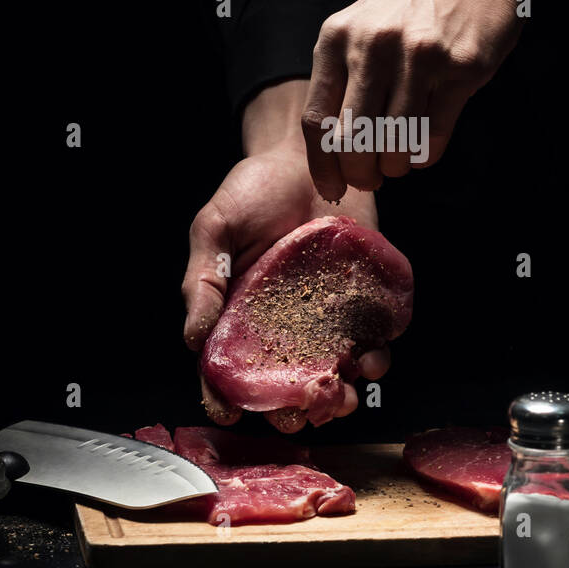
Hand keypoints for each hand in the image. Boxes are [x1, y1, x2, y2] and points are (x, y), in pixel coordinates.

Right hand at [182, 81, 389, 427]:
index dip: (225, 398)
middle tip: (296, 413)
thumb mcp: (214, 227)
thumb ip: (202, 280)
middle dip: (291, 408)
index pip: (228, 369)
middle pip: (284, 384)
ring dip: (339, 393)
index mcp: (238, 316)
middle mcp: (282, 325)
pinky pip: (372, 341)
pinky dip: (375, 357)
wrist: (314, 154)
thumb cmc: (254, 190)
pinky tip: (372, 357)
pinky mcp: (363, 302)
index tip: (229, 413)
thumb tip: (193, 339)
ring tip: (343, 394)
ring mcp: (325, 317)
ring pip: (332, 372)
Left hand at [302, 0, 568, 198]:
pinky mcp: (459, 69)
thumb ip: (345, 76)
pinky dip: (425, 154)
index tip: (331, 189)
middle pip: (352, 143)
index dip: (322, 166)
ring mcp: (417, 58)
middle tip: (372, 179)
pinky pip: (432, 136)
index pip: (316, 121)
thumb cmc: (417, 0)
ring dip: (395, 167)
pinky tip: (425, 145)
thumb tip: (335, 151)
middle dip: (360, 174)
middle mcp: (372, 47)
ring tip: (399, 161)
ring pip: (393, 145)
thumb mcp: (363, 25)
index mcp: (338, 38)